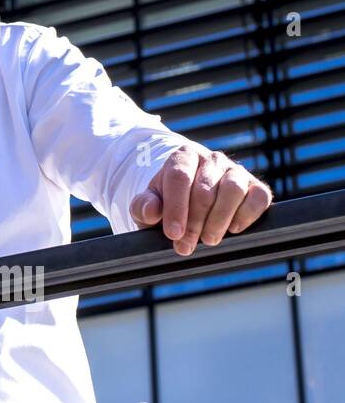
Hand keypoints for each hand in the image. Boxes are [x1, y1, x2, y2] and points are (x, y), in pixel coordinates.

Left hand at [130, 143, 272, 255]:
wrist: (191, 196)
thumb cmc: (167, 202)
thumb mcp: (149, 204)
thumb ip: (143, 206)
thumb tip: (151, 210)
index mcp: (183, 157)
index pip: (179, 177)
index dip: (176, 208)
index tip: (173, 234)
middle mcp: (211, 159)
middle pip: (205, 189)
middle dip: (194, 221)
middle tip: (185, 245)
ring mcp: (236, 171)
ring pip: (233, 190)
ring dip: (219, 219)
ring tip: (208, 240)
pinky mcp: (256, 187)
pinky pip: (259, 197)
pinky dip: (247, 214)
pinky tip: (233, 229)